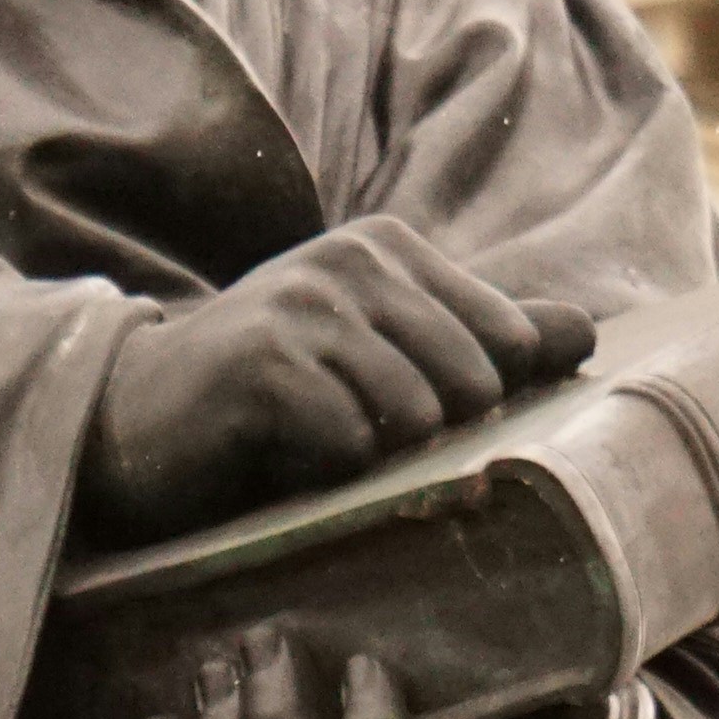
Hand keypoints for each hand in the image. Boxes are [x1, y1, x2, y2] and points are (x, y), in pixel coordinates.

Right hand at [79, 230, 592, 545]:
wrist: (135, 418)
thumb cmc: (268, 395)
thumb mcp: (380, 353)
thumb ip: (482, 340)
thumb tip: (584, 335)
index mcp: (389, 246)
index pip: (510, 344)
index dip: (474, 402)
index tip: (401, 410)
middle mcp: (352, 258)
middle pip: (474, 383)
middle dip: (424, 433)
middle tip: (347, 430)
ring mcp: (306, 304)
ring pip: (416, 417)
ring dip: (368, 456)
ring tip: (308, 439)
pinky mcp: (266, 364)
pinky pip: (351, 446)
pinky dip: (320, 471)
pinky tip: (275, 452)